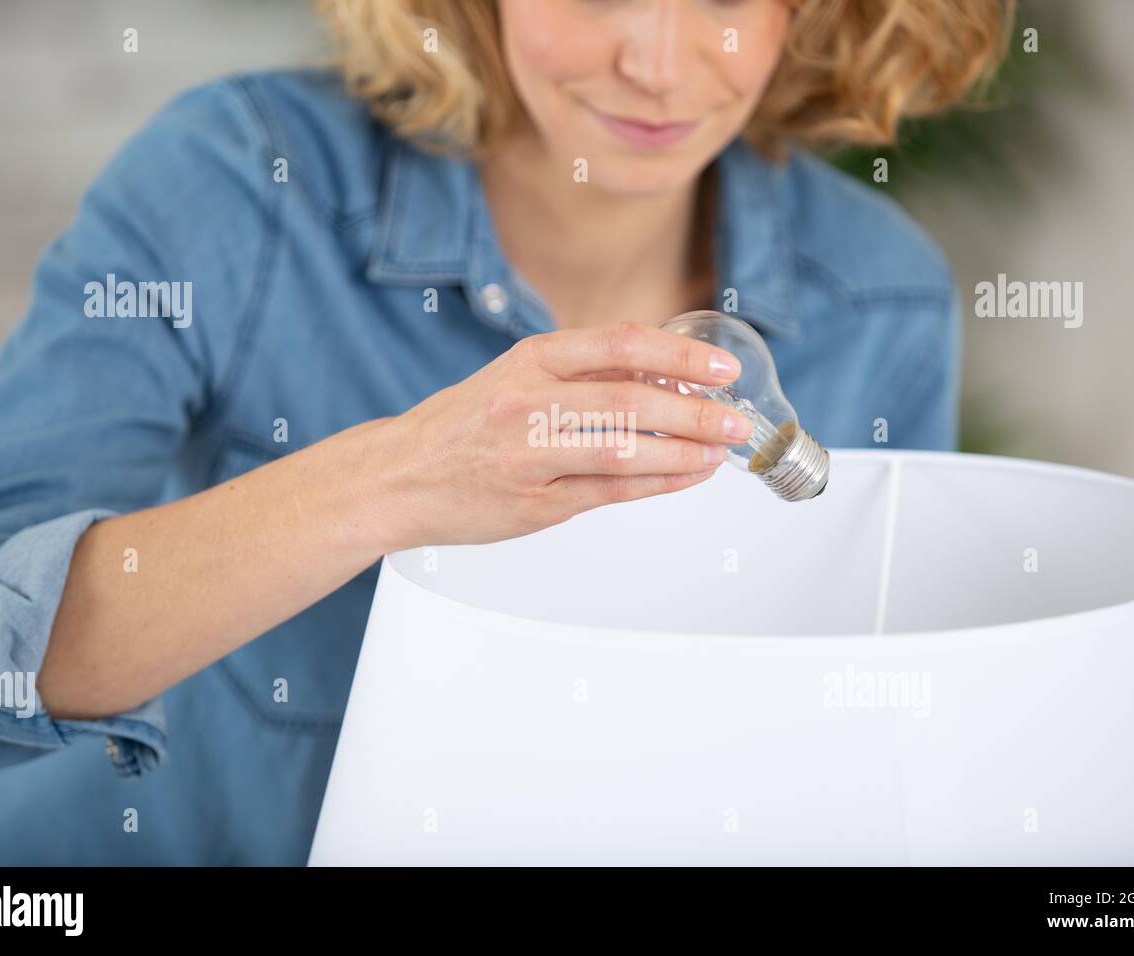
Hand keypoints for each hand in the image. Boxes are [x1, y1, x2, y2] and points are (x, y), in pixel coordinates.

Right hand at [375, 323, 754, 548]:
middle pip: (630, 401)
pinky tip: (688, 475)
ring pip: (624, 450)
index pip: (619, 344)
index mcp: (529, 360)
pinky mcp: (535, 504)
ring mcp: (530, 456)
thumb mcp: (514, 377)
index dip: (680, 353)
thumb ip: (580, 374)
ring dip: (685, 451)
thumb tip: (665, 374)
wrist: (397, 477)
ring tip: (721, 450)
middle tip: (736, 417)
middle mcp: (528, 403)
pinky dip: (658, 483)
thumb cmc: (462, 427)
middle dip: (695, 410)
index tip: (722, 366)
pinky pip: (610, 492)